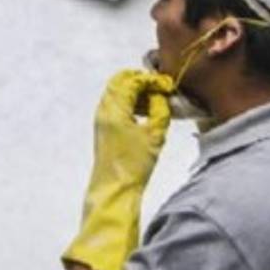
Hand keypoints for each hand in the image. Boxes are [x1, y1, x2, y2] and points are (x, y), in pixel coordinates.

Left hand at [62, 69, 174, 269]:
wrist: (114, 190)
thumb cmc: (135, 164)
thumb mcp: (155, 135)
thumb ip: (160, 109)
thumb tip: (161, 95)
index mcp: (115, 109)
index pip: (132, 80)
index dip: (151, 79)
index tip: (167, 86)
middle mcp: (104, 109)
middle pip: (120, 80)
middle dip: (140, 80)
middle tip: (159, 88)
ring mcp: (101, 118)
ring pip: (116, 91)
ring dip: (135, 90)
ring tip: (155, 99)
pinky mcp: (103, 127)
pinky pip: (115, 103)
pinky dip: (129, 101)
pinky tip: (145, 111)